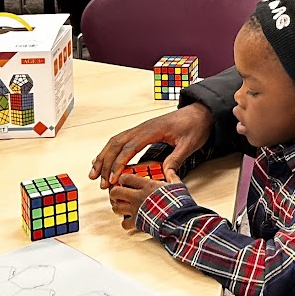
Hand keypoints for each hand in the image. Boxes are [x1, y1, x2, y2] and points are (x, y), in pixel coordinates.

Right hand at [89, 103, 213, 186]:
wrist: (200, 112)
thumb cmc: (195, 126)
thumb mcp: (189, 144)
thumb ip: (176, 159)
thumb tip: (165, 175)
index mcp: (153, 130)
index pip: (130, 147)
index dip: (119, 163)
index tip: (113, 179)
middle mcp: (142, 128)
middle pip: (116, 144)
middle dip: (106, 164)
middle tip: (102, 183)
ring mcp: (140, 129)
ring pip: (115, 142)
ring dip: (103, 158)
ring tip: (94, 175)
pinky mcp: (141, 132)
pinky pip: (120, 140)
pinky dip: (109, 151)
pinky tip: (102, 161)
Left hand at [108, 168, 180, 230]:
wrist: (178, 219)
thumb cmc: (178, 202)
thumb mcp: (177, 184)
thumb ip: (171, 175)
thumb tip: (170, 169)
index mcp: (147, 185)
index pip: (126, 178)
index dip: (122, 178)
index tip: (124, 180)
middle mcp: (138, 196)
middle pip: (116, 192)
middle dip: (114, 192)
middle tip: (118, 193)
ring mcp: (136, 210)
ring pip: (116, 207)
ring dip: (117, 206)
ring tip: (122, 206)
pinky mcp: (137, 223)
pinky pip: (124, 224)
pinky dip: (125, 223)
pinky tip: (130, 221)